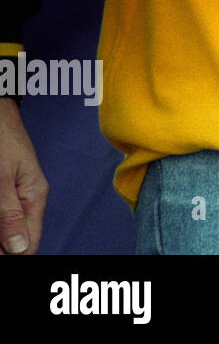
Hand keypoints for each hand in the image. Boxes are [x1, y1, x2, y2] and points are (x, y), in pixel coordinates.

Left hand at [0, 98, 46, 253]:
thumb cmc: (0, 139)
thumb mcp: (1, 179)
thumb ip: (9, 213)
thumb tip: (21, 249)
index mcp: (34, 197)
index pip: (30, 242)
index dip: (15, 257)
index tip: (2, 261)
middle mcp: (26, 199)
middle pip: (15, 237)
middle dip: (2, 245)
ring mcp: (13, 194)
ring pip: (3, 227)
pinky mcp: (2, 189)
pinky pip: (0, 214)